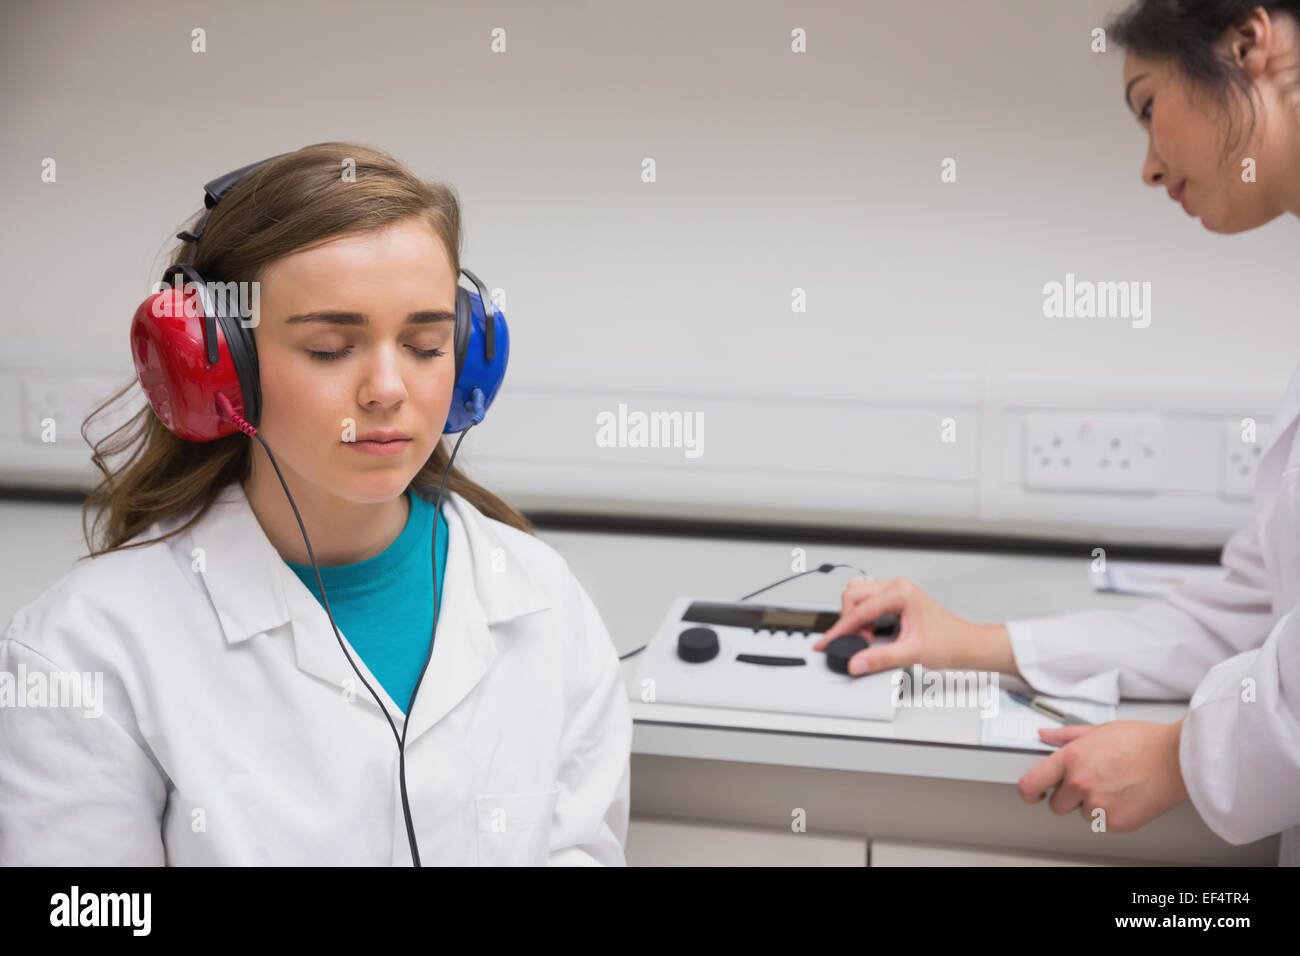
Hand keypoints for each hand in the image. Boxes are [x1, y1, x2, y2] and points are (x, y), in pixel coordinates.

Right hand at [814, 577, 1013, 675]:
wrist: (967, 645)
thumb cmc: (950, 642)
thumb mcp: (911, 653)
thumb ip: (879, 658)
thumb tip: (855, 662)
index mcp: (900, 592)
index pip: (859, 610)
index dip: (840, 629)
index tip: (826, 641)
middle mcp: (897, 587)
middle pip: (853, 596)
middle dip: (849, 621)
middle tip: (855, 643)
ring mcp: (896, 592)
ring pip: (858, 597)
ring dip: (855, 618)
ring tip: (865, 639)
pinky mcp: (896, 600)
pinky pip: (868, 603)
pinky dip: (863, 619)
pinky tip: (870, 634)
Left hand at [1017, 719, 1189, 832]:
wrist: (1177, 760)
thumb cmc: (1144, 742)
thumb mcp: (1099, 730)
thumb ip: (1067, 736)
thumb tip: (1044, 735)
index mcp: (1072, 759)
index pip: (1031, 784)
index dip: (1029, 792)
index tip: (1033, 793)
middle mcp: (1080, 783)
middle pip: (1056, 804)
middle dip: (1068, 797)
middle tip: (1089, 784)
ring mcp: (1097, 805)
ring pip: (1081, 813)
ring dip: (1091, 804)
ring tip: (1114, 785)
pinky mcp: (1115, 822)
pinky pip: (1103, 822)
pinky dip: (1111, 814)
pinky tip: (1125, 796)